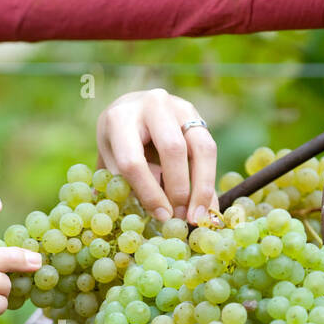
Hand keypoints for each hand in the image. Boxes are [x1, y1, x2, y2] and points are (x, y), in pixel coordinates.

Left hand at [96, 88, 218, 224]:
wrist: (132, 108)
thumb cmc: (118, 142)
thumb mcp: (113, 161)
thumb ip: (130, 184)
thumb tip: (160, 214)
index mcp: (120, 119)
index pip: (134, 161)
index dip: (149, 193)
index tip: (161, 216)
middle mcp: (152, 105)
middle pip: (173, 149)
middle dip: (180, 189)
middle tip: (182, 218)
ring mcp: (178, 106)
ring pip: (201, 148)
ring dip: (203, 187)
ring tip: (199, 216)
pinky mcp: (197, 115)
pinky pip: (210, 149)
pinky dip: (209, 181)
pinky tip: (209, 205)